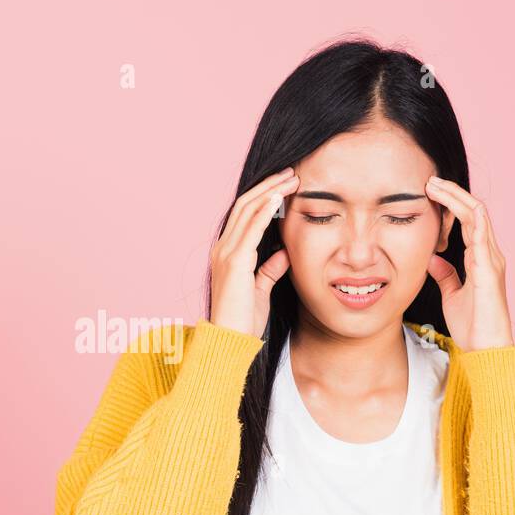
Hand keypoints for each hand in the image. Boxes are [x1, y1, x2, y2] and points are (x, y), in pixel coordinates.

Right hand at [209, 168, 296, 337]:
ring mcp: (226, 254)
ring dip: (270, 192)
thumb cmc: (243, 321)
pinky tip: (278, 198)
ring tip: (290, 179)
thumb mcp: (261, 290)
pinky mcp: (235, 263)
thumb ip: (269, 270)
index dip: (264, 196)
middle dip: (269, 186)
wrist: (229, 341)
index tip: (285, 185)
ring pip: (248, 211)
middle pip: (245, 206)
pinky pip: (250, 230)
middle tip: (291, 173)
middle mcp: (223, 248)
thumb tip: (284, 254)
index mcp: (228, 253)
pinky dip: (264, 212)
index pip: (245, 215)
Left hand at [424, 176, 513, 351]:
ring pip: (478, 217)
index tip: (429, 194)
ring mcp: (491, 260)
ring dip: (456, 198)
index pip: (467, 222)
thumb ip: (446, 275)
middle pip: (473, 213)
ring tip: (435, 185)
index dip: (450, 205)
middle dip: (452, 194)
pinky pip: (482, 236)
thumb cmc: (472, 325)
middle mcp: (489, 255)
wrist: (486, 349)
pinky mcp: (488, 270)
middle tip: (429, 181)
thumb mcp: (452, 294)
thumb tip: (433, 258)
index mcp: (480, 259)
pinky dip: (471, 217)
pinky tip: (458, 206)